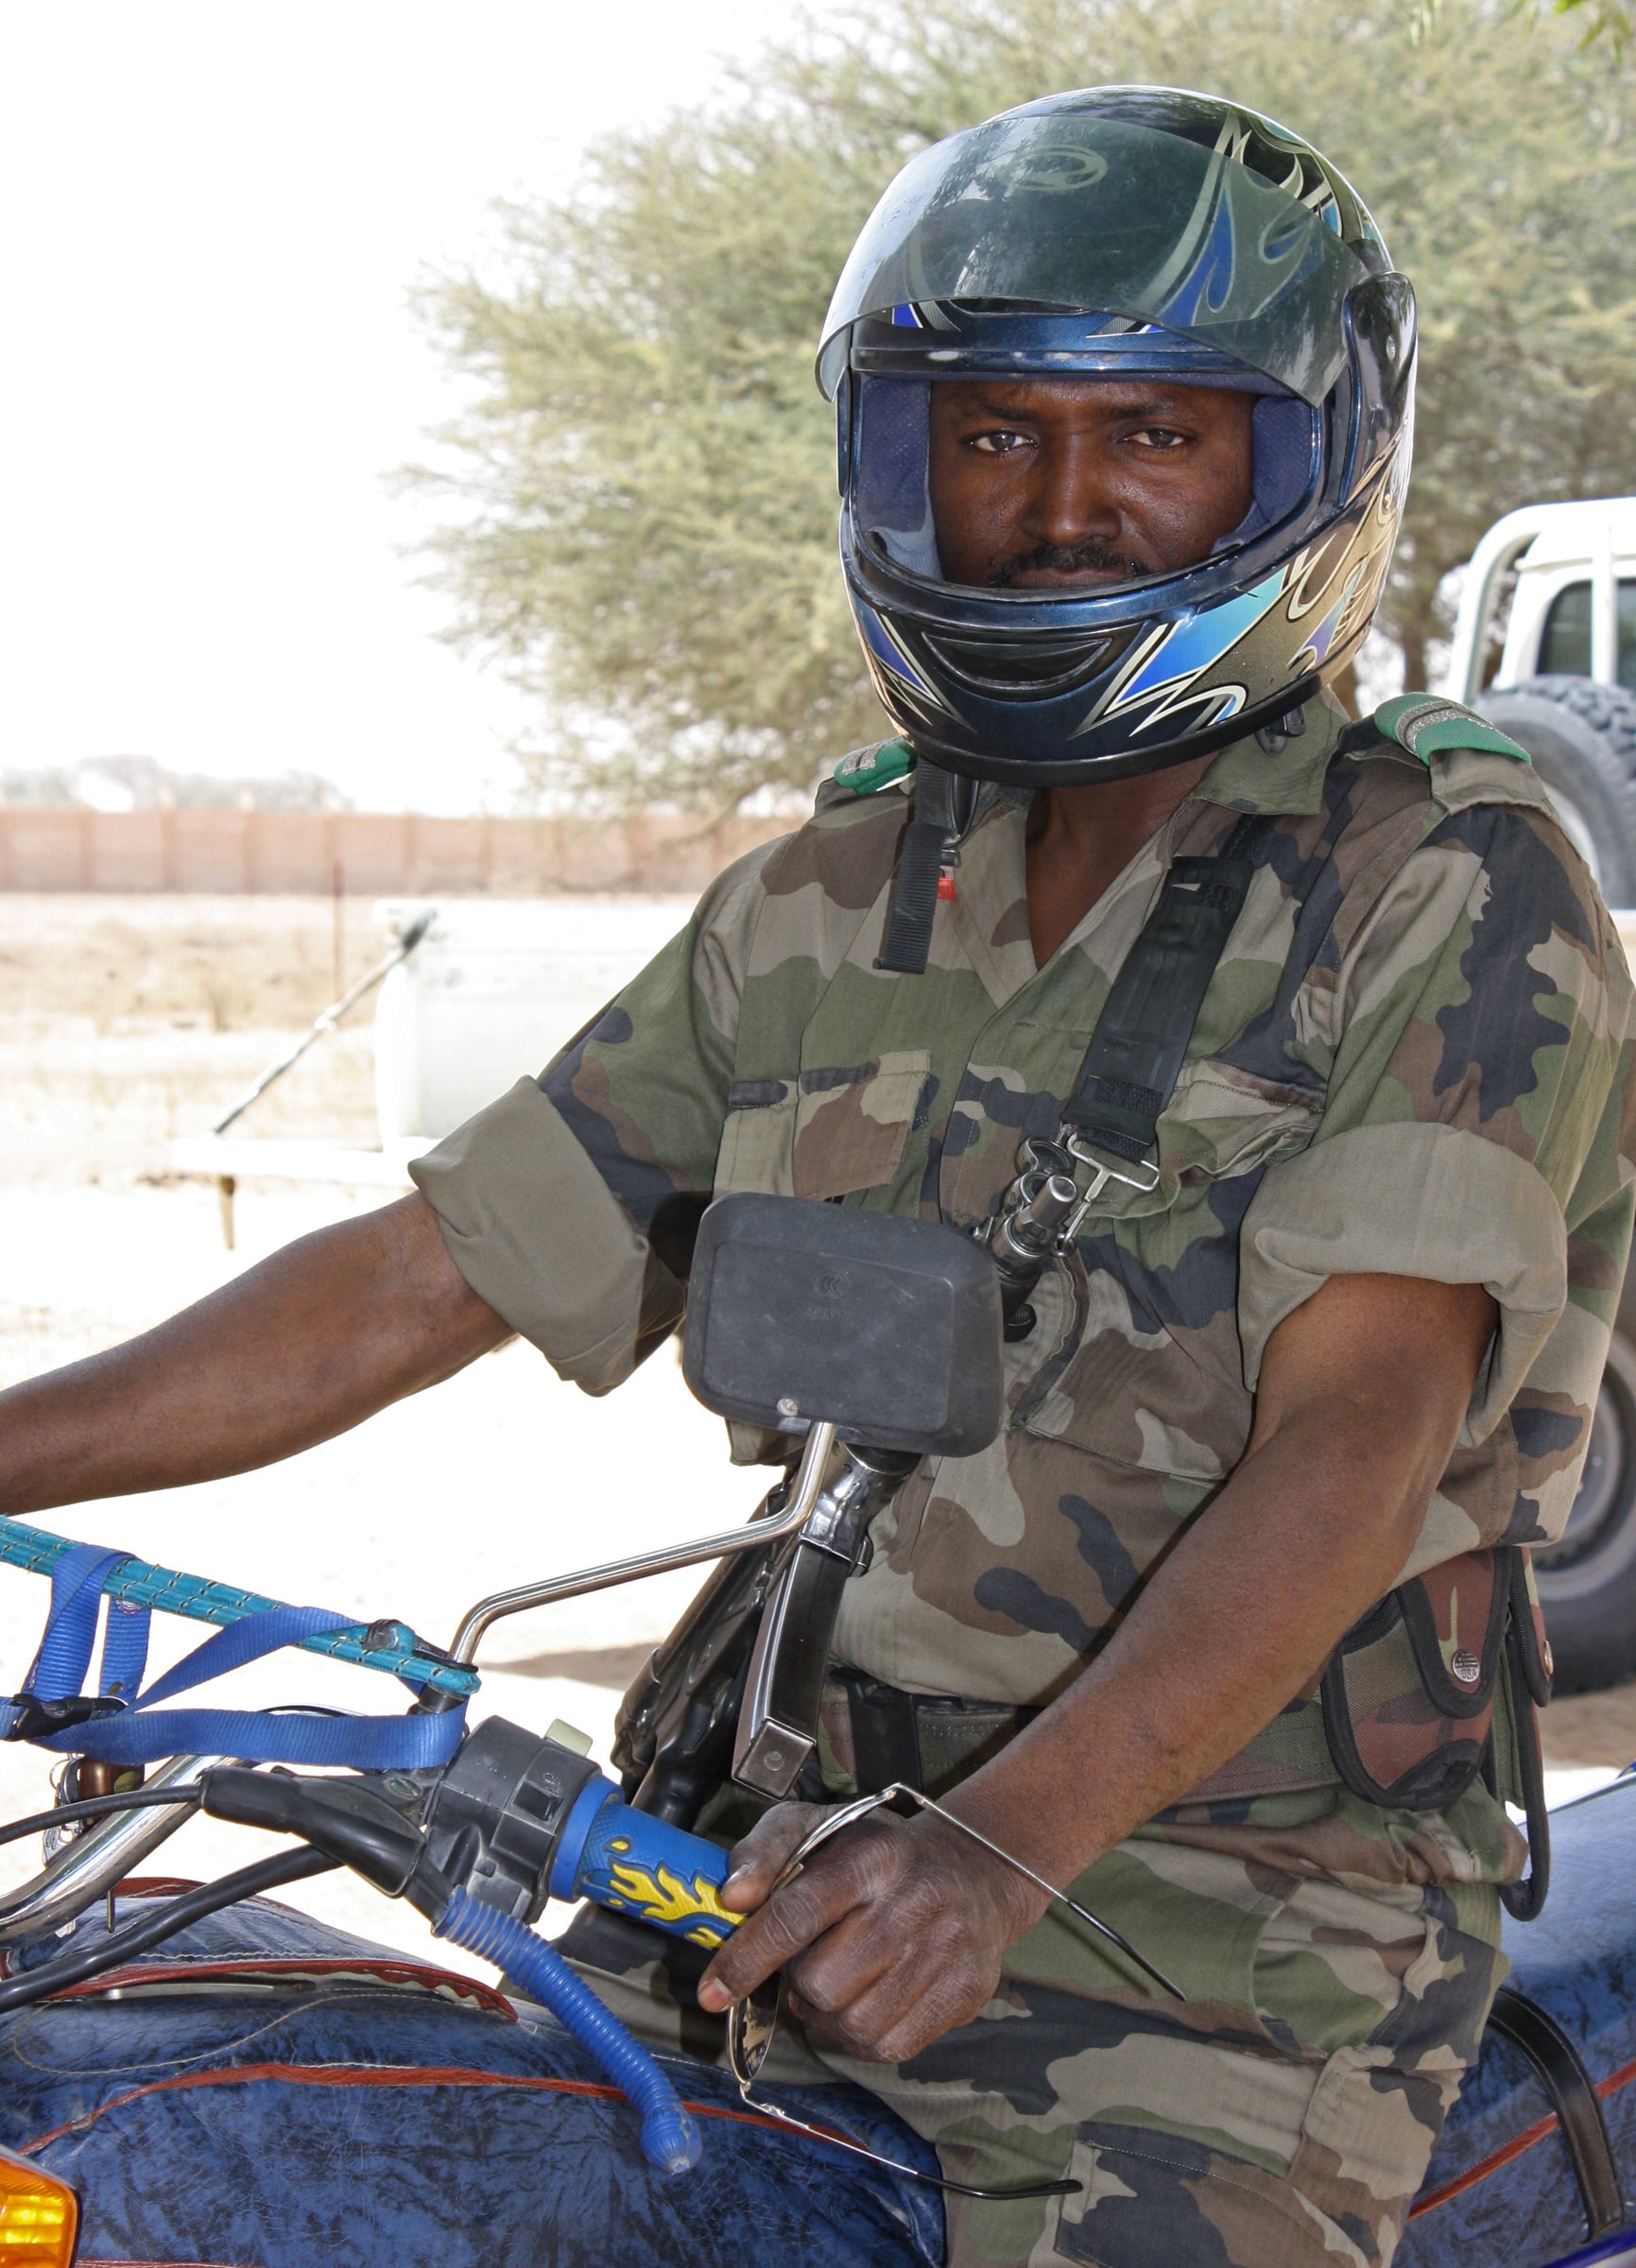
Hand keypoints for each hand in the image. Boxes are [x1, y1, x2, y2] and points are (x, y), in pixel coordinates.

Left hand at [695, 1798, 1049, 2062]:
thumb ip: (763, 1852)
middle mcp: (914, 1900)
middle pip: (822, 1983)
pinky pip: (891, 2046)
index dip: (747, 1959)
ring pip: (854, 2023)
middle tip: (810, 1962)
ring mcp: (947, 1949)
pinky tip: (867, 2002)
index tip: (712, 1992)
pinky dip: (863, 2036)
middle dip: (801, 1982)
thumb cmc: (878, 1854)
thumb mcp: (817, 1827)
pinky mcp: (967, 1991)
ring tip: (838, 1982)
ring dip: (829, 2015)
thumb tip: (730, 1898)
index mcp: (870, 1855)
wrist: (975, 1869)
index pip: (796, 1915)